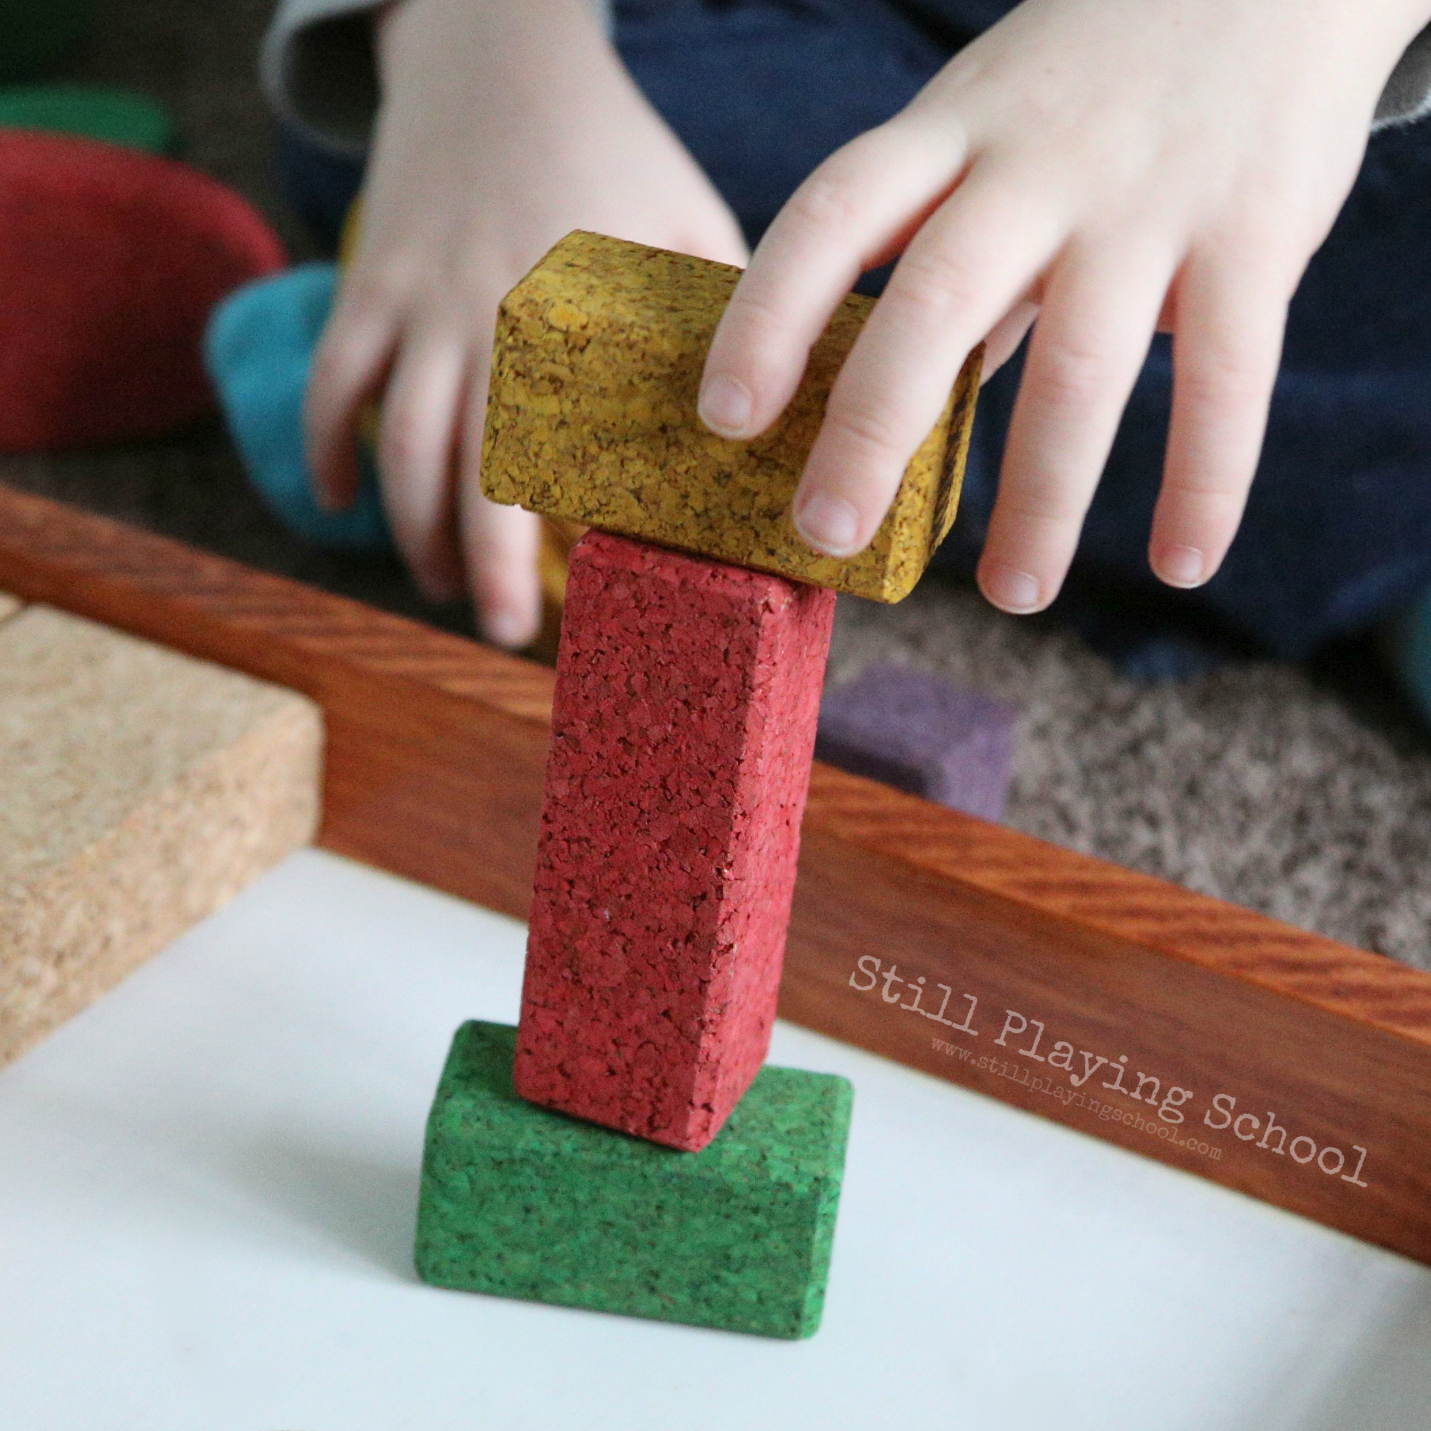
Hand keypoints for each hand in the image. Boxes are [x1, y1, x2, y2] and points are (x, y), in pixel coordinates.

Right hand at [306, 0, 747, 646]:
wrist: (496, 49)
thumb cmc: (614, 148)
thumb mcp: (690, 223)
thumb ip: (717, 322)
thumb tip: (756, 426)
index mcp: (576, 313)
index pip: (573, 450)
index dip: (578, 530)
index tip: (601, 593)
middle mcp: (488, 316)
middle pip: (473, 469)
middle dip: (485, 563)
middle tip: (507, 634)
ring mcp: (416, 301)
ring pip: (397, 442)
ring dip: (412, 529)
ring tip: (442, 588)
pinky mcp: (370, 285)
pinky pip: (332, 380)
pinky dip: (326, 447)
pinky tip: (344, 503)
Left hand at [698, 0, 1429, 612]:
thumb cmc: (1093, 81)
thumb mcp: (989, 137)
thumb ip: (942, 261)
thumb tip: (885, 404)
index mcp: (948, 134)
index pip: (830, 219)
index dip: (766, 319)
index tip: (720, 420)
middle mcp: (1034, 164)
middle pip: (932, 302)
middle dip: (869, 429)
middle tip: (824, 536)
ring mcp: (1147, 198)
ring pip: (1081, 364)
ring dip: (1043, 498)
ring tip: (1014, 596)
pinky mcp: (1257, 232)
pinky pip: (1227, 376)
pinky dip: (1206, 481)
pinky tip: (1181, 565)